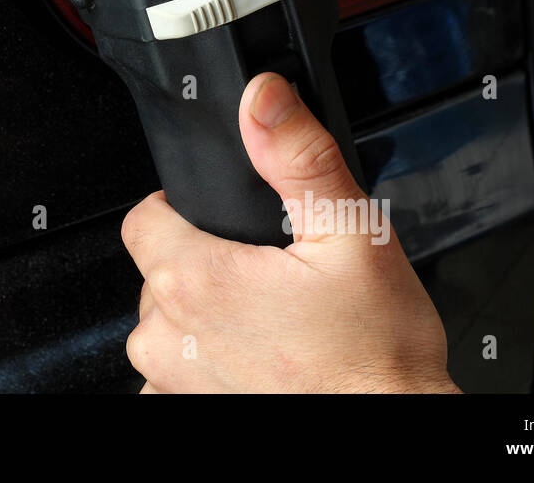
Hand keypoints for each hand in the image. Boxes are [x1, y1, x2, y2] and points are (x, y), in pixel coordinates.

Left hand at [121, 72, 458, 393]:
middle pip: (159, 273)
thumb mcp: (351, 234)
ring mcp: (171, 384)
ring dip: (203, 320)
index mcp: (194, 279)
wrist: (391, 434)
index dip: (179, 209)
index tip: (218, 220)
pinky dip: (208, 366)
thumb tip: (264, 98)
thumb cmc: (375, 360)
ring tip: (270, 325)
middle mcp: (167, 337)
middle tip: (267, 277)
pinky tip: (258, 362)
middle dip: (203, 265)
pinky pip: (175, 377)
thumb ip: (299, 157)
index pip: (142, 218)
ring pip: (168, 326)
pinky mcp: (187, 415)